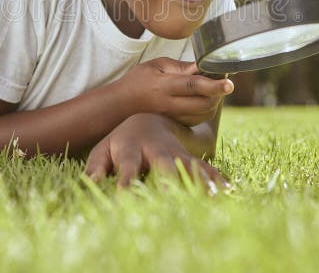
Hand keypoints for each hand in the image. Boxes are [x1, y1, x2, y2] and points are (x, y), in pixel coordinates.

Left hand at [85, 113, 229, 188]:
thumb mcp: (103, 150)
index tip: (125, 198)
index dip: (126, 183)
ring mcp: (175, 153)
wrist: (147, 119)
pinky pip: (205, 168)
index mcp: (132, 149)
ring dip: (200, 180)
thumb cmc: (120, 142)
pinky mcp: (189, 158)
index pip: (128, 168)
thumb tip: (88, 185)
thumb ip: (95, 168)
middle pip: (163, 164)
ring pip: (188, 165)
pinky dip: (217, 179)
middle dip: (169, 180)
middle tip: (173, 196)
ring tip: (214, 196)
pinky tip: (230, 191)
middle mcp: (156, 150)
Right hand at [117, 57, 232, 125]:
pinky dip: (206, 109)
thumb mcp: (156, 65)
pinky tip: (204, 98)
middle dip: (219, 93)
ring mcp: (172, 116)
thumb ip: (180, 67)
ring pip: (203, 114)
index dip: (214, 85)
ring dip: (214, 101)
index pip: (193, 86)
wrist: (120, 105)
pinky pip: (197, 120)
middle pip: (203, 103)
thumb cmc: (138, 80)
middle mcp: (169, 104)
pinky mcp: (174, 123)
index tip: (230, 83)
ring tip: (214, 88)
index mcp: (164, 85)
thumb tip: (202, 67)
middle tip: (224, 80)